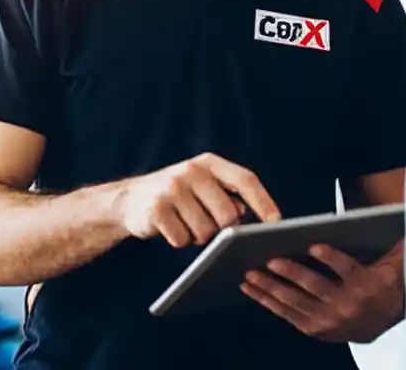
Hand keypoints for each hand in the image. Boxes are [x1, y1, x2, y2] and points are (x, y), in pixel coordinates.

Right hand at [116, 153, 281, 247]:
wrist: (129, 200)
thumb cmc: (178, 197)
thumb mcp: (204, 189)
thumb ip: (227, 197)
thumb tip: (247, 217)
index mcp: (209, 163)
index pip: (245, 180)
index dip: (263, 201)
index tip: (276, 222)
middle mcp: (191, 171)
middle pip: (227, 214)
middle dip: (223, 231)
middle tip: (210, 230)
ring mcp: (172, 188)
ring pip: (205, 232)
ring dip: (198, 238)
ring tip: (185, 225)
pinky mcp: (156, 209)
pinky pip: (182, 239)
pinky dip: (179, 241)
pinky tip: (170, 229)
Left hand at [241, 242, 403, 343]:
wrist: (382, 319)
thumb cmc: (376, 282)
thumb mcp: (386, 263)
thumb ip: (382, 242)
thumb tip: (380, 216)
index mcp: (365, 284)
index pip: (347, 268)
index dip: (331, 258)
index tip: (314, 246)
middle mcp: (348, 305)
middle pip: (316, 286)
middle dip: (290, 273)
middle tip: (270, 260)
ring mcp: (330, 320)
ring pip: (296, 302)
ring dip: (271, 288)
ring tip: (251, 275)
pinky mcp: (317, 330)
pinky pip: (289, 315)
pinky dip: (269, 302)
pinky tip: (254, 290)